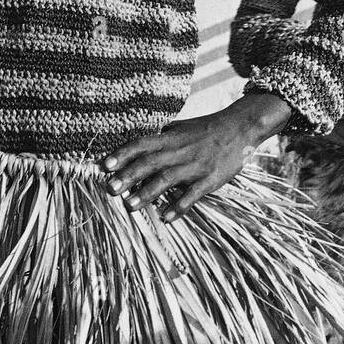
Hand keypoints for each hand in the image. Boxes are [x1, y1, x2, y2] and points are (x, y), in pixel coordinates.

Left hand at [102, 91, 291, 222]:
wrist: (240, 127)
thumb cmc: (206, 128)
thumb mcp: (181, 127)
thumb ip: (161, 136)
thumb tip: (138, 144)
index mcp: (170, 137)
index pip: (141, 144)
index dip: (122, 154)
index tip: (104, 165)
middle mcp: (179, 150)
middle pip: (150, 162)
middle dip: (129, 176)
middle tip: (110, 189)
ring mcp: (195, 165)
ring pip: (167, 179)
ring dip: (147, 193)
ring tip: (129, 206)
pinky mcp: (211, 179)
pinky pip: (192, 194)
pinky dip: (178, 206)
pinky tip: (164, 217)